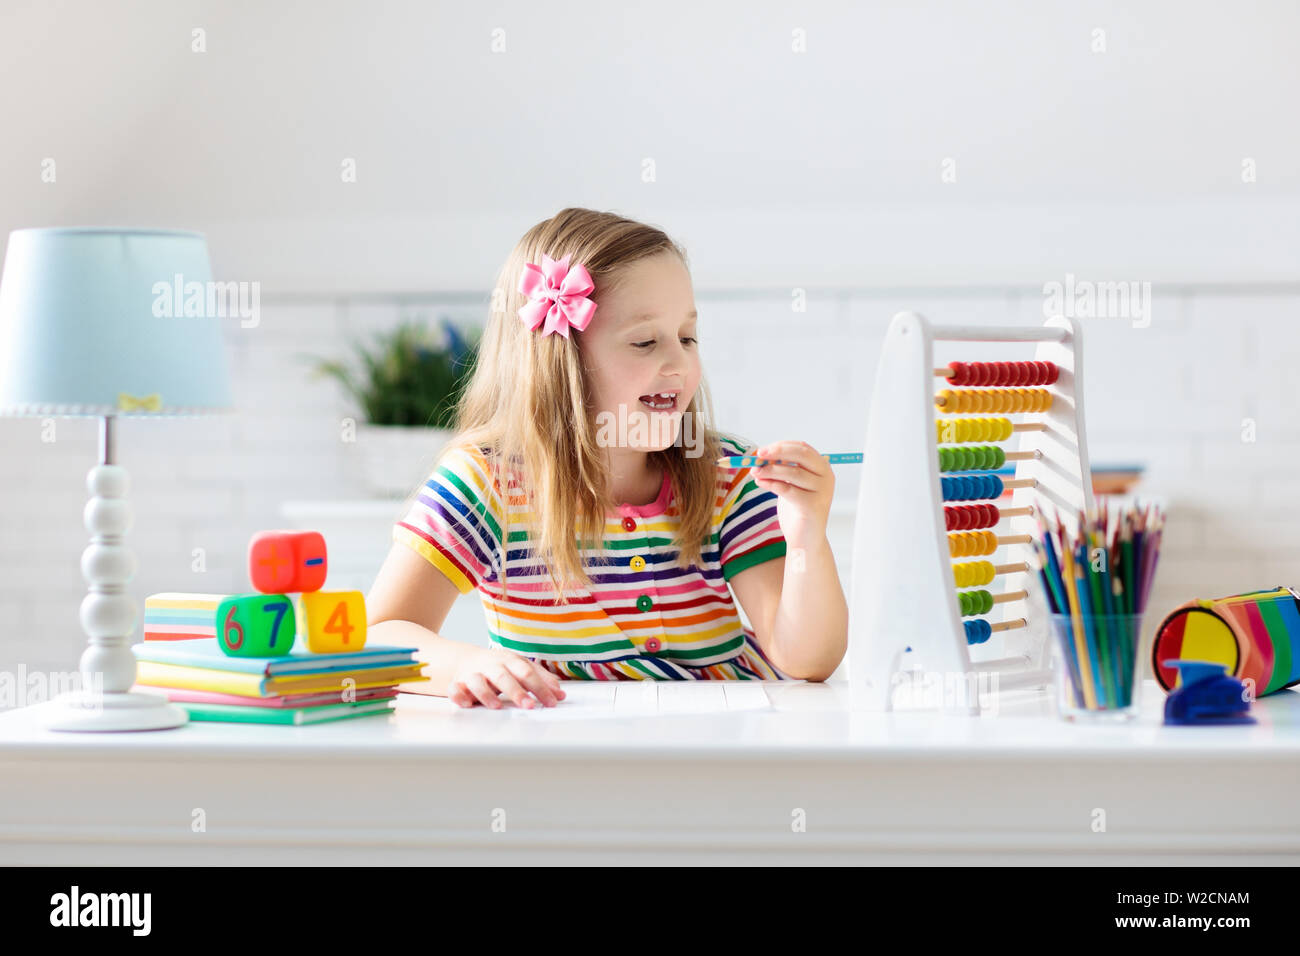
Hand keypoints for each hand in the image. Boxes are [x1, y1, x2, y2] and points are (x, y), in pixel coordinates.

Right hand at [448, 646, 566, 708]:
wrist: (466, 660)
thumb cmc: (499, 667)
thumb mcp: (521, 667)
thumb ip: (541, 679)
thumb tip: (560, 694)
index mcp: (510, 660)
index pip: (527, 672)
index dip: (540, 687)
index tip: (552, 701)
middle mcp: (492, 666)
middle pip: (504, 676)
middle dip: (517, 691)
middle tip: (529, 706)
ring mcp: (473, 674)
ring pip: (478, 681)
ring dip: (486, 693)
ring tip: (497, 706)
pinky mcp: (458, 683)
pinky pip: (455, 689)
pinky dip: (459, 695)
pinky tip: (467, 703)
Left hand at [751, 440, 833, 548]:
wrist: (805, 539)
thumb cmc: (797, 509)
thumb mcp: (791, 483)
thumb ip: (782, 468)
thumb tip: (761, 455)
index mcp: (822, 467)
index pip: (802, 447)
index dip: (781, 446)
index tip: (762, 450)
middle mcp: (826, 477)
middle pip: (801, 455)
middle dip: (777, 452)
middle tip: (757, 455)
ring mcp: (822, 491)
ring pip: (792, 472)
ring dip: (769, 470)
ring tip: (755, 473)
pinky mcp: (813, 506)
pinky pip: (788, 489)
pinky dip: (770, 484)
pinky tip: (760, 483)